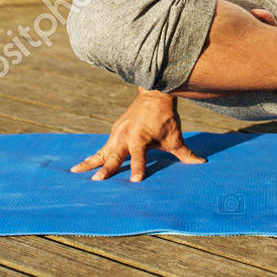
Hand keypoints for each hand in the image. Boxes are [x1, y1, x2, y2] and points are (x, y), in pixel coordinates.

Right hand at [71, 90, 205, 181]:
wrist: (154, 94)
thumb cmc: (165, 118)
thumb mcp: (175, 136)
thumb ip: (185, 153)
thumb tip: (201, 163)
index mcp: (140, 138)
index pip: (139, 157)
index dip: (137, 169)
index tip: (134, 181)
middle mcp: (125, 135)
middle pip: (113, 155)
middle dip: (105, 168)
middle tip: (96, 180)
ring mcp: (117, 133)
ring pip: (102, 151)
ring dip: (89, 162)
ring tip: (75, 172)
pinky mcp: (114, 132)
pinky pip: (102, 147)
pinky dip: (93, 156)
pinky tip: (82, 166)